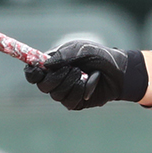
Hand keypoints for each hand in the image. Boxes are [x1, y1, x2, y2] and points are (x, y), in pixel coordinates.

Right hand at [26, 42, 147, 110]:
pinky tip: (88, 85)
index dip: (32, 72)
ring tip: (84, 74)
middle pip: (42, 86)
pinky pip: (69, 102)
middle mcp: (56, 80)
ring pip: (56, 95)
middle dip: (56, 78)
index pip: (33, 73)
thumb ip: (64, 55)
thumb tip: (46, 65)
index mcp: (53, 65)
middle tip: (72, 69)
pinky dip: (79, 92)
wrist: (119, 71)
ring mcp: (65, 93)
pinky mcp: (75, 103)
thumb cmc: (100, 56)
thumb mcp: (82, 49)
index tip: (37, 69)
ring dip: (70, 83)